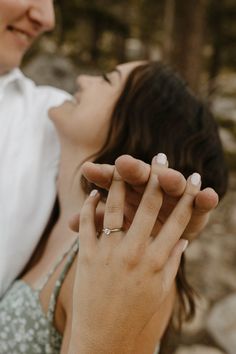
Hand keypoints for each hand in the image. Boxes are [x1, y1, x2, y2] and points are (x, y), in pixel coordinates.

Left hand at [69, 161, 200, 353]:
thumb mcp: (161, 291)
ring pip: (116, 207)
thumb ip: (171, 262)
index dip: (189, 199)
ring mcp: (109, 253)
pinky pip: (88, 224)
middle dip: (159, 179)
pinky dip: (91, 206)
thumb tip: (182, 239)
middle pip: (150, 207)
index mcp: (157, 262)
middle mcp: (135, 253)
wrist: (103, 341)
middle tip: (163, 158)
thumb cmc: (136, 316)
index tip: (196, 180)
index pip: (178, 222)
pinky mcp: (86, 256)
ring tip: (125, 164)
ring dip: (121, 183)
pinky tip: (95, 193)